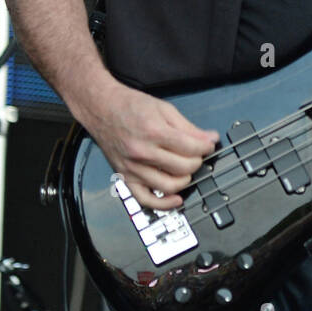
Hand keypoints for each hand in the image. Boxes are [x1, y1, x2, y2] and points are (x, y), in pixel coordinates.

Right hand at [78, 81, 218, 209]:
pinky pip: (145, 199)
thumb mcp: (164, 109)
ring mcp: (133, 167)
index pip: (191, 148)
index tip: (209, 144)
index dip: (206, 147)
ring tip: (188, 170)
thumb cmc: (130, 106)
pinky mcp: (125, 177)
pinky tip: (176, 199)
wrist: (101, 108)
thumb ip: (188, 127)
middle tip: (198, 155)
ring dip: (186, 179)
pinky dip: (163, 204)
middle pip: (183, 167)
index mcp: (154, 131)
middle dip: (198, 161)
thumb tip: (210, 138)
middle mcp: (142, 152)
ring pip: (169, 185)